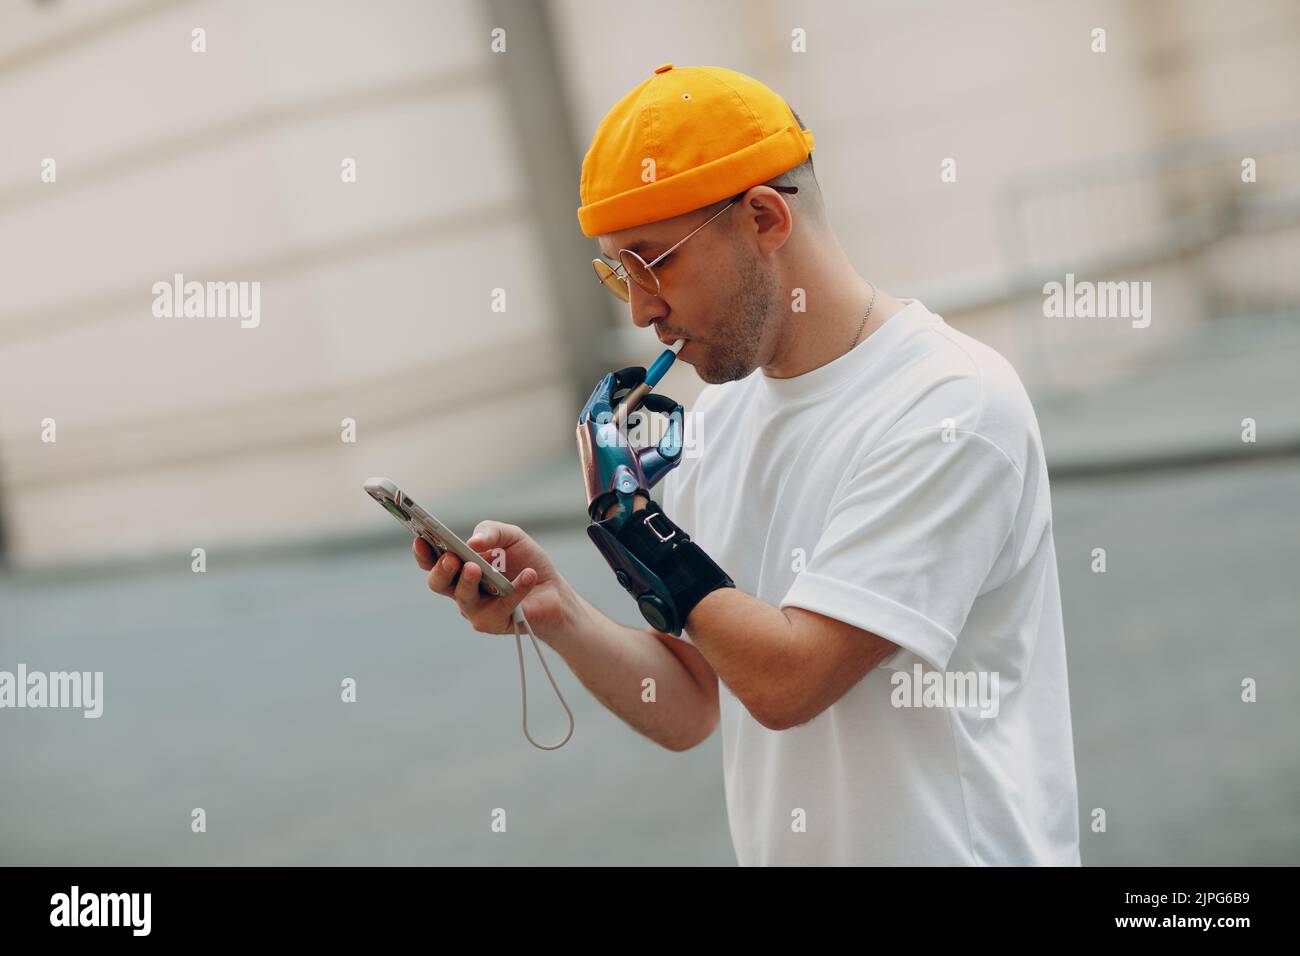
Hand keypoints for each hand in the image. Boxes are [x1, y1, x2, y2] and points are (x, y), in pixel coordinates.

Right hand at [413, 523, 582, 639]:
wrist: (553, 591)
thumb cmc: (526, 562)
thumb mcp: (511, 537)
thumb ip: (491, 531)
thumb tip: (473, 542)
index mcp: (459, 566)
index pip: (432, 561)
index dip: (423, 552)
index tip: (421, 539)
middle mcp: (461, 589)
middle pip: (439, 584)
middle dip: (442, 570)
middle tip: (451, 558)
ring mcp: (475, 609)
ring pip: (464, 598)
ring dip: (468, 582)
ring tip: (476, 567)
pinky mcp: (495, 622)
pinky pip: (501, 607)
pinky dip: (516, 588)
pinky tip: (528, 574)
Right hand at [576, 366, 682, 521]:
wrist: (626, 491)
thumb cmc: (643, 478)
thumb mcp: (667, 451)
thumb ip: (676, 428)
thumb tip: (678, 406)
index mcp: (608, 437)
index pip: (619, 409)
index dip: (639, 398)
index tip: (655, 398)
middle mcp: (596, 428)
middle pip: (609, 395)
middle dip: (630, 382)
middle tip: (648, 375)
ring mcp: (591, 423)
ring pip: (606, 388)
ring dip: (626, 378)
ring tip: (643, 375)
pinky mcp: (592, 418)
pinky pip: (605, 389)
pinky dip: (621, 379)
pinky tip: (639, 380)